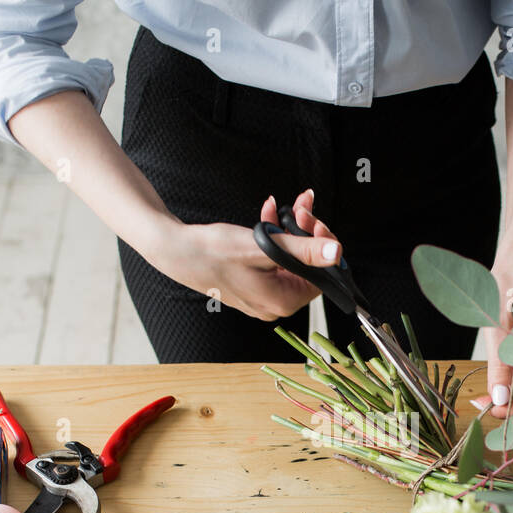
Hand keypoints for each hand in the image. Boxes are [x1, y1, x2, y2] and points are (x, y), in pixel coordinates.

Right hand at [150, 189, 340, 321]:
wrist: (176, 250)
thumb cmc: (214, 251)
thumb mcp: (264, 247)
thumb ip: (303, 251)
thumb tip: (336, 253)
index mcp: (282, 302)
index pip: (321, 275)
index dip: (320, 244)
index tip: (311, 220)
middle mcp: (275, 305)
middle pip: (307, 267)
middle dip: (305, 233)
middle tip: (299, 208)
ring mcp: (263, 296)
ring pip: (291, 260)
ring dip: (290, 231)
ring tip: (282, 208)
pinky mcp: (253, 284)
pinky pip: (274, 261)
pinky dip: (275, 238)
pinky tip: (268, 215)